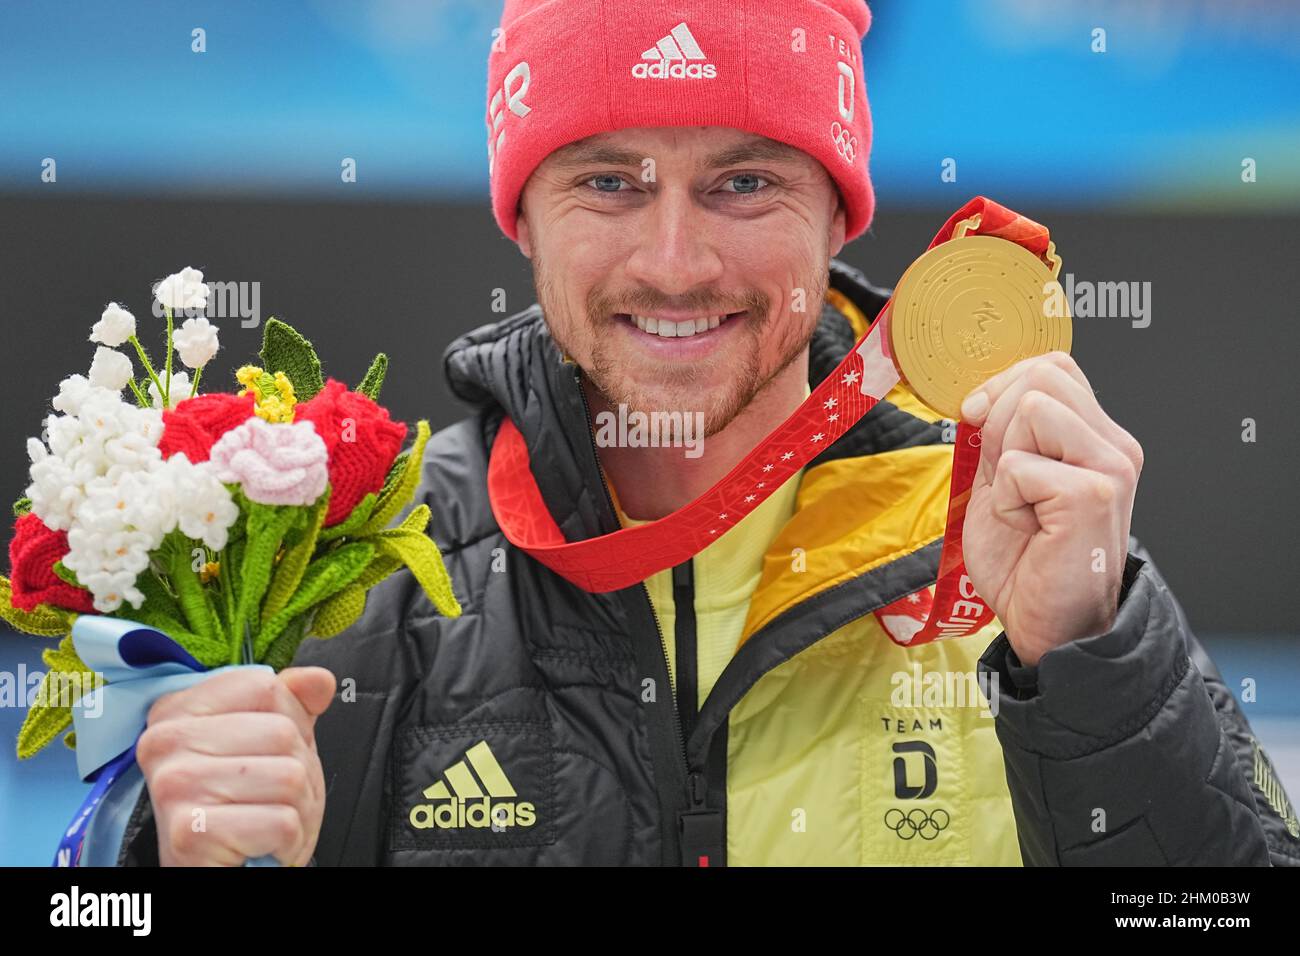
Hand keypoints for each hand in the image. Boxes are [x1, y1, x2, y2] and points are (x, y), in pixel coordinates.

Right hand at [136, 666, 336, 866]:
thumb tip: (318, 680)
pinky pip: (282, 821)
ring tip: (271, 820)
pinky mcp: (190, 832)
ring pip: (289, 776)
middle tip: (275, 798)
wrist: (221, 871)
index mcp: (176, 711)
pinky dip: (289, 840)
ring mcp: (174, 786)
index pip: (265, 686)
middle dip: (300, 770)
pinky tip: (264, 845)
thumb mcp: (269, 745)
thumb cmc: (243, 809)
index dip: (291, 720)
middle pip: (282, 732)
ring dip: (299, 807)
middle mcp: (165, 743)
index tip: (270, 752)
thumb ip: (292, 704)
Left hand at [958, 351, 1142, 666]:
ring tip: (1020, 502)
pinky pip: (1020, 465)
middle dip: (999, 421)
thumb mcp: (1004, 482)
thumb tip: (982, 396)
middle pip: (1039, 377)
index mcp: (1096, 437)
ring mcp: (1110, 467)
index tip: (980, 423)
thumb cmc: (1025, 562)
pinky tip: (1027, 527)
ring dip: (1005, 458)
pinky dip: (1006, 498)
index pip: (1050, 367)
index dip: (1002, 387)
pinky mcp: (1092, 495)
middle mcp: (1114, 446)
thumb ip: (1002, 436)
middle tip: (1006, 479)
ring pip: (1032, 408)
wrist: (1047, 626)